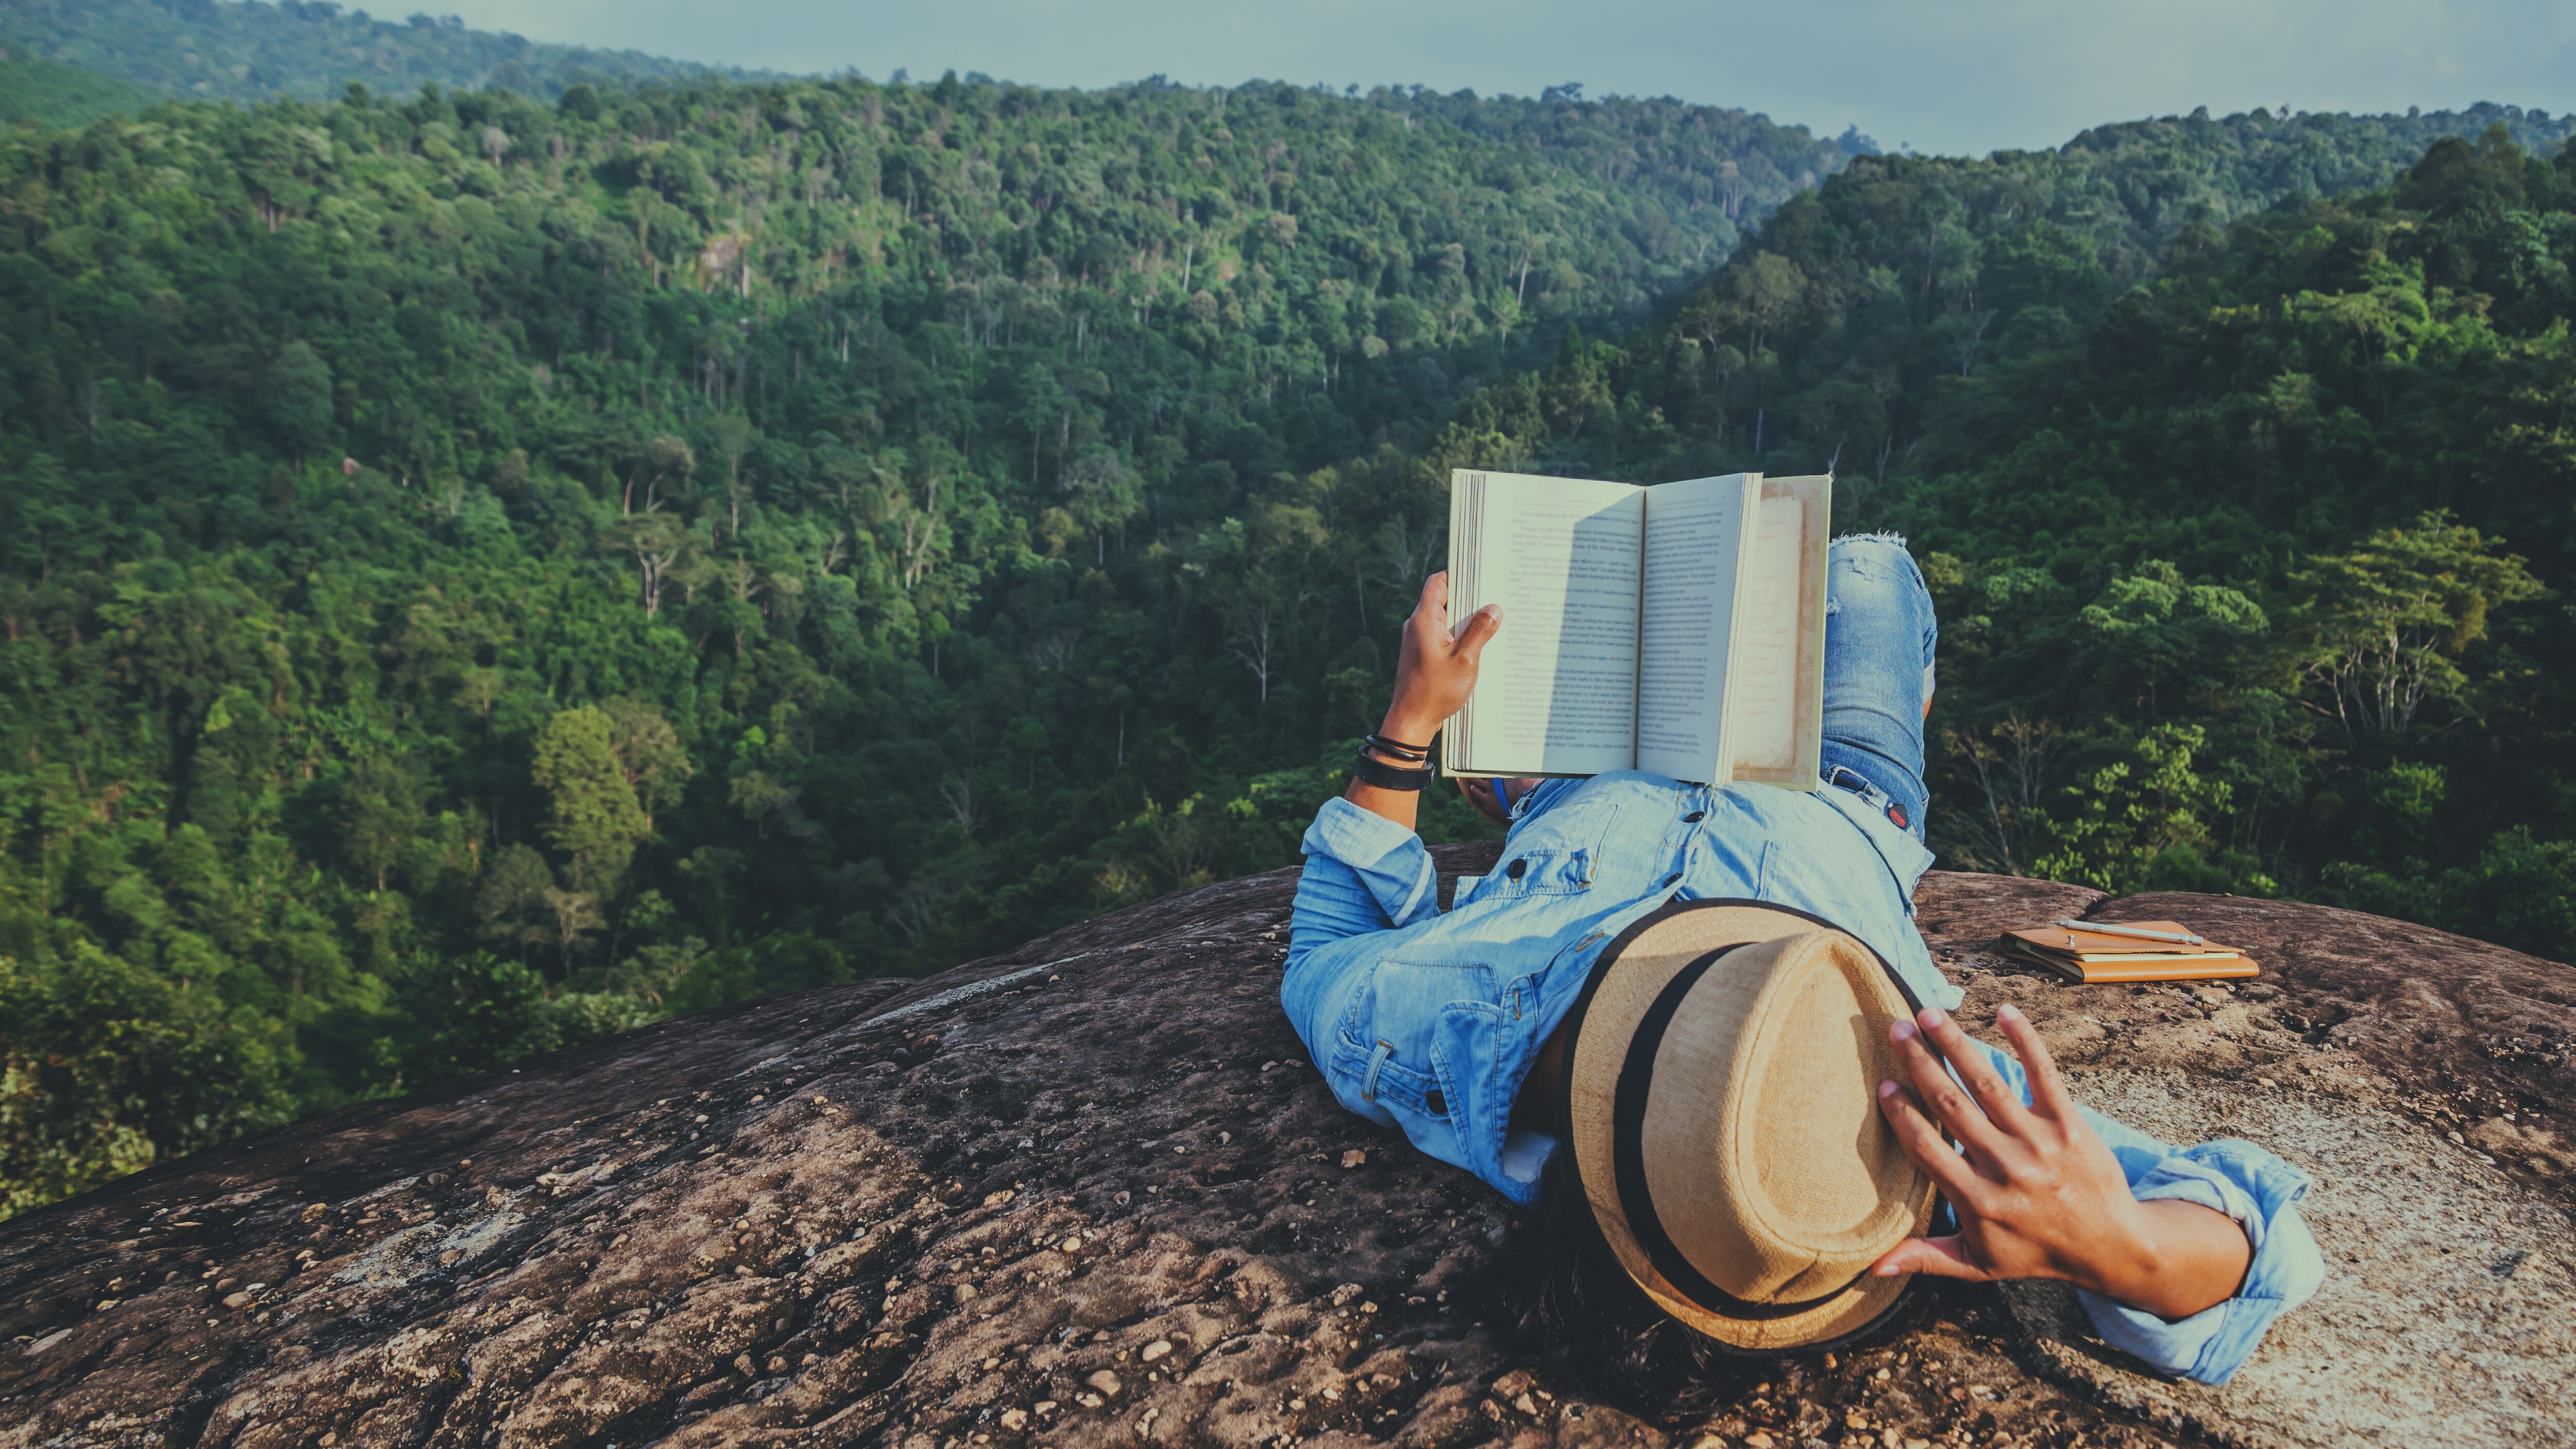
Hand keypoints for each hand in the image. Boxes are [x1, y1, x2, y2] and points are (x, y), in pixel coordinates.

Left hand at [1382, 571, 1500, 745]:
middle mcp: (1418, 626)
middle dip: (1470, 600)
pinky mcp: (1422, 654)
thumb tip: (1494, 608)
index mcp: (1424, 620)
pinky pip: (1443, 637)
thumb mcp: (1465, 660)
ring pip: (1446, 620)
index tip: (1481, 576)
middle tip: (1496, 600)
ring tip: (1493, 624)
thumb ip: (1479, 631)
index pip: (1438, 583)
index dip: (1459, 576)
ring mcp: (1419, 641)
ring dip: (1467, 622)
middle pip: (1445, 600)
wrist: (1412, 721)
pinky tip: (1478, 646)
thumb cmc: (1435, 692)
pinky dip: (1459, 637)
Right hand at [1870, 1004, 2251, 1321]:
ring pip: (1989, 1084)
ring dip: (1956, 1045)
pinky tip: (2004, 1012)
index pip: (1928, 1148)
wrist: (2113, 1246)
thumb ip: (1927, 1260)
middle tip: (1897, 1029)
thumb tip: (1874, 1266)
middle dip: (1921, 1064)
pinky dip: (2026, 1041)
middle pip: (1952, 1107)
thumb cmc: (2038, 1253)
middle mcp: (2005, 1167)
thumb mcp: (1980, 1265)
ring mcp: (2038, 1143)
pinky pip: (2044, 1075)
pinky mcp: (2069, 1124)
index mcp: (1978, 1200)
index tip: (1884, 1085)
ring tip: (1930, 1014)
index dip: (1903, 1116)